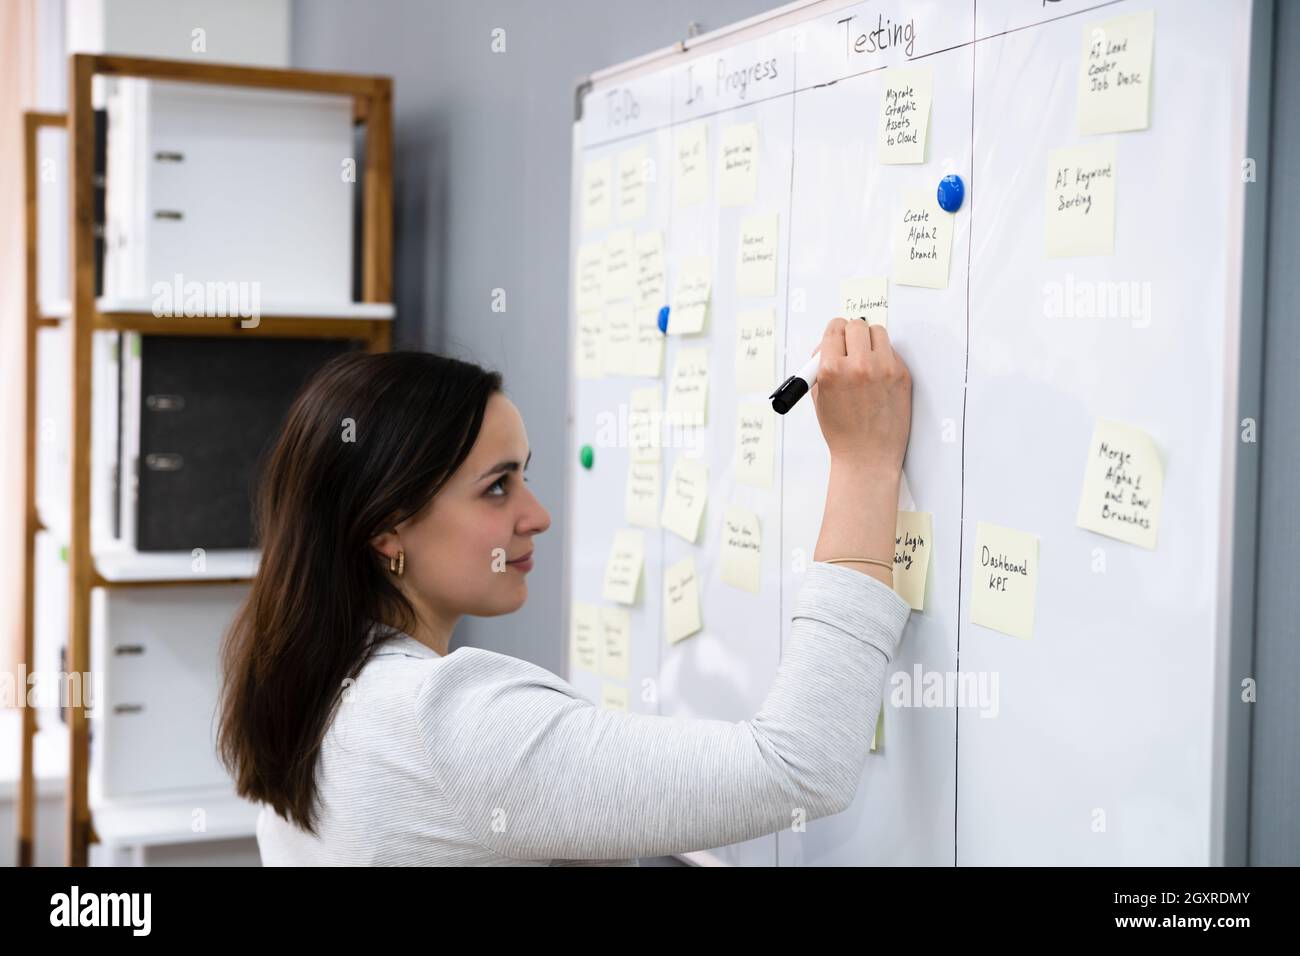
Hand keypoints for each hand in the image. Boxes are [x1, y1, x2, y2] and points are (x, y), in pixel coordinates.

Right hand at [810, 318, 911, 474]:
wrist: (867, 456)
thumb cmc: (843, 432)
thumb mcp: (820, 397)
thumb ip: (822, 367)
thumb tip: (829, 345)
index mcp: (832, 370)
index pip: (834, 328)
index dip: (834, 333)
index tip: (836, 337)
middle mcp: (859, 365)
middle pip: (856, 325)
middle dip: (850, 333)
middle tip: (849, 346)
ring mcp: (884, 369)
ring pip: (878, 332)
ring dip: (869, 340)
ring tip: (865, 357)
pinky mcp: (902, 375)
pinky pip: (892, 351)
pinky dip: (884, 357)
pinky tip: (878, 374)